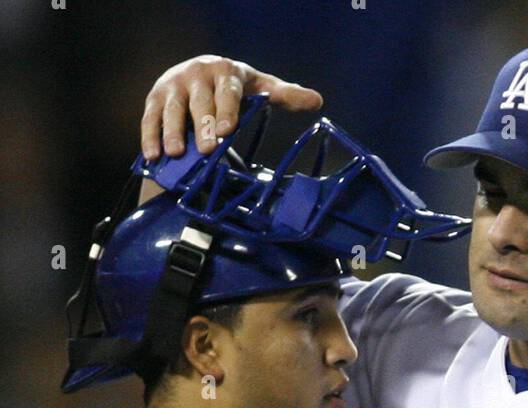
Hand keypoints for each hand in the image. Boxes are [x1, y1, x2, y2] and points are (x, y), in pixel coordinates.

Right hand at [141, 55, 321, 160]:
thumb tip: (317, 100)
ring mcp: (174, 85)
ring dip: (173, 132)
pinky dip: (151, 136)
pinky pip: (150, 117)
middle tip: (208, 149)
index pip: (227, 90)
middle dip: (203, 125)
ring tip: (177, 154)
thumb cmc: (234, 87)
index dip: (227, 109)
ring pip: (172, 109)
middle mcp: (197, 74)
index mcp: (225, 71)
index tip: (228, 129)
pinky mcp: (155, 97)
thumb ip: (285, 95)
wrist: (196, 73)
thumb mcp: (259, 87)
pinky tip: (154, 156)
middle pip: (199, 101)